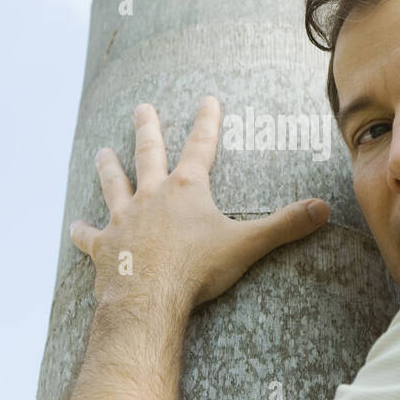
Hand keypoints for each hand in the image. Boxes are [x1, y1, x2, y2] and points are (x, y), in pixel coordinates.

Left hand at [70, 97, 330, 312]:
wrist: (149, 298)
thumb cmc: (198, 270)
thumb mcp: (247, 245)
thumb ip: (285, 225)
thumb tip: (324, 209)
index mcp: (186, 190)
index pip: (200, 146)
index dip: (206, 122)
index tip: (206, 100)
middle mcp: (151, 196)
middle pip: (148, 153)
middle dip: (148, 128)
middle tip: (142, 108)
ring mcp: (124, 219)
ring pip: (113, 184)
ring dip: (108, 167)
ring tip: (102, 152)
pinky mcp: (105, 246)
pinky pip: (89, 235)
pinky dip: (83, 231)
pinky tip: (75, 227)